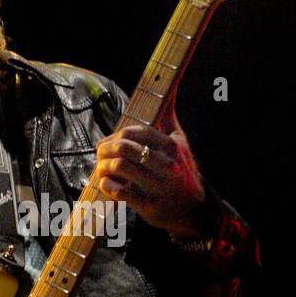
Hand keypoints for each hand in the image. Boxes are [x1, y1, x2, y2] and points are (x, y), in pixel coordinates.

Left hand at [95, 102, 209, 236]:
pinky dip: (108, 186)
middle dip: (105, 150)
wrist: (195, 210)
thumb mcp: (180, 143)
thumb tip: (170, 86)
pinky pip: (121, 192)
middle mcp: (167, 165)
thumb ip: (169, 116)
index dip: (116, 135)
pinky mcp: (150, 207)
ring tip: (102, 169)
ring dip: (104, 167)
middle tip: (100, 155)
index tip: (106, 142)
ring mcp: (159, 187)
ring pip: (121, 167)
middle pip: (125, 148)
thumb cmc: (182, 172)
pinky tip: (108, 184)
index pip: (137, 132)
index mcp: (172, 147)